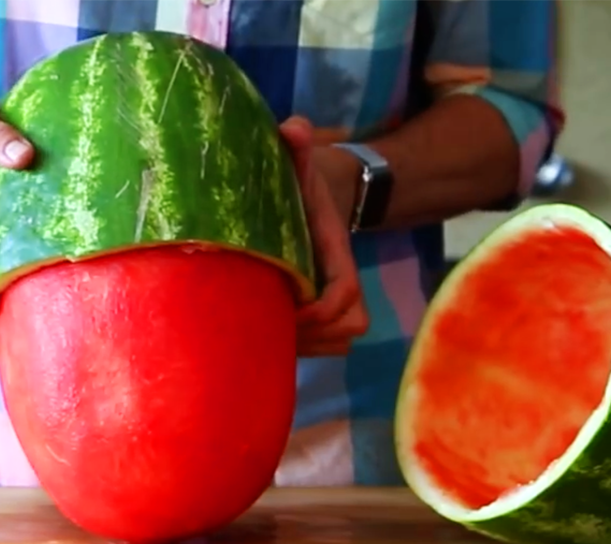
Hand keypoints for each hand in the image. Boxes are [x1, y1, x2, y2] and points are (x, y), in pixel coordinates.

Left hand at [279, 116, 368, 356]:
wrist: (326, 191)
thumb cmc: (308, 181)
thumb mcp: (302, 163)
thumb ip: (298, 146)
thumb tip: (294, 129)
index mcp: (336, 252)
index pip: (346, 294)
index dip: (321, 309)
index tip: (287, 306)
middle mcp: (339, 282)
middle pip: (347, 329)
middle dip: (311, 336)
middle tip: (267, 326)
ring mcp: (331, 300)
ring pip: (336, 344)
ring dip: (305, 346)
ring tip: (264, 333)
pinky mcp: (319, 312)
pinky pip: (323, 346)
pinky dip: (300, 347)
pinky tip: (265, 333)